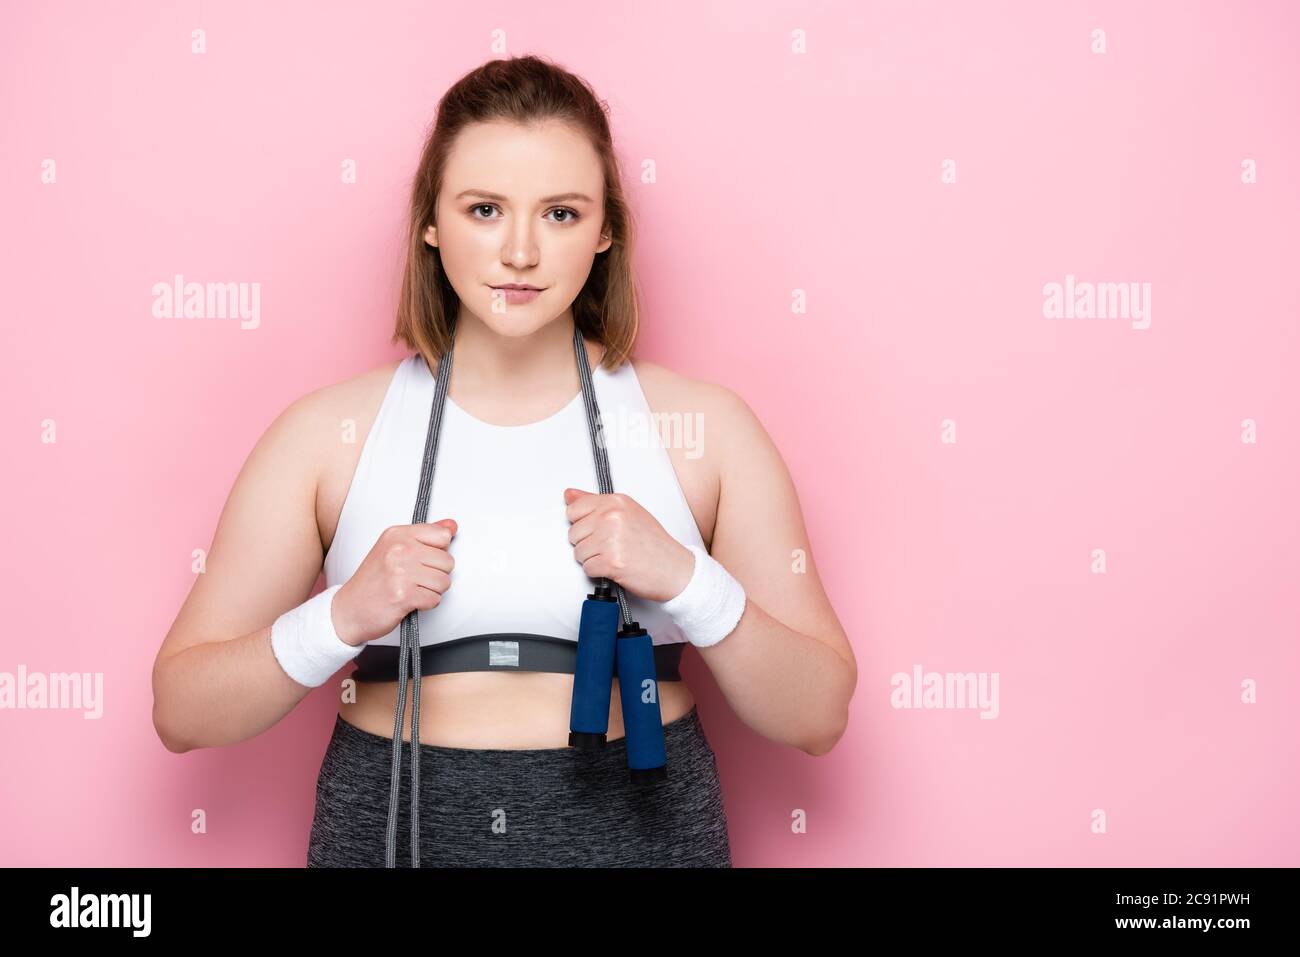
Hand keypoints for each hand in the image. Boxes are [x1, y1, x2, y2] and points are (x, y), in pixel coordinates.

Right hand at [331, 519, 456, 645]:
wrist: (349, 609)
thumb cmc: (373, 581)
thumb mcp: (394, 549)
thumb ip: (426, 536)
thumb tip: (452, 525)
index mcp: (398, 534)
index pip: (443, 535)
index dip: (438, 552)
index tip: (422, 559)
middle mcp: (399, 549)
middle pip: (447, 561)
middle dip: (436, 575)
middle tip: (415, 579)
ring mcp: (400, 572)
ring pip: (444, 582)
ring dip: (432, 591)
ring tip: (413, 590)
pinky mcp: (403, 595)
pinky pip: (435, 599)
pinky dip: (426, 604)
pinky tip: (410, 601)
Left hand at [562, 488, 694, 602]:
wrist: (675, 569)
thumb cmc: (654, 544)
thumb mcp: (628, 513)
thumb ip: (596, 503)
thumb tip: (569, 495)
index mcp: (616, 502)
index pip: (574, 509)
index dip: (583, 524)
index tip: (596, 529)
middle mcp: (612, 517)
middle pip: (574, 533)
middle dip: (588, 543)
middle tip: (610, 546)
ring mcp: (611, 539)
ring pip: (578, 552)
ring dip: (593, 559)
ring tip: (614, 556)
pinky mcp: (611, 562)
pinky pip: (587, 569)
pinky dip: (598, 572)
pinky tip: (615, 567)